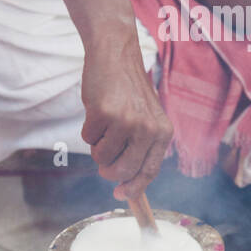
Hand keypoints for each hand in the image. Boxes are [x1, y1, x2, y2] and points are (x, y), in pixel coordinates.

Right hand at [80, 49, 172, 199]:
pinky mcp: (104, 113)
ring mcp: (126, 121)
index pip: (149, 171)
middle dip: (108, 170)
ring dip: (97, 146)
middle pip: (122, 171)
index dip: (133, 188)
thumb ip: (141, 148)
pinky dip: (87, 130)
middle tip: (103, 158)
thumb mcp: (146, 118)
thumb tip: (126, 187)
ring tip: (104, 123)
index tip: (120, 194)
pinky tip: (97, 110)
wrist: (115, 55)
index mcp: (162, 132)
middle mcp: (147, 129)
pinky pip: (87, 139)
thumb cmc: (128, 90)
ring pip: (101, 158)